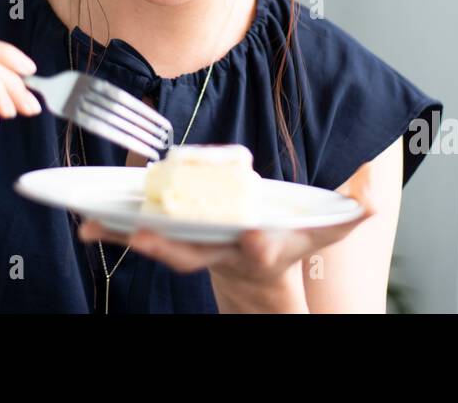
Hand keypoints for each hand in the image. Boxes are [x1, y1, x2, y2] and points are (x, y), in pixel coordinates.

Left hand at [77, 191, 376, 311]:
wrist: (256, 270)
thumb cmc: (288, 238)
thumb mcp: (327, 226)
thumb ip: (354, 208)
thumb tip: (374, 187)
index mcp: (263, 246)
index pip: (263, 248)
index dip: (260, 244)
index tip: (255, 236)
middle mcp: (224, 252)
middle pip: (197, 253)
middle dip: (171, 245)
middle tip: (144, 234)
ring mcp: (194, 250)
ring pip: (156, 246)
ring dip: (124, 236)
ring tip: (90, 225)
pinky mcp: (171, 241)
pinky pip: (138, 234)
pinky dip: (110, 228)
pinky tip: (83, 219)